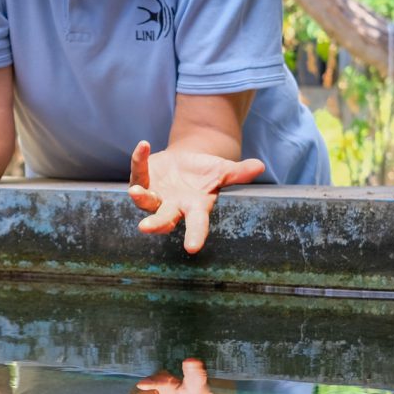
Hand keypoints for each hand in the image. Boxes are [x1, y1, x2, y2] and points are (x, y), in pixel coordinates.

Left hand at [127, 140, 265, 254]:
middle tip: (146, 228)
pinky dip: (139, 160)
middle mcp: (172, 207)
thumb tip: (260, 166)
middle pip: (163, 219)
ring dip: (139, 197)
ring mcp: (154, 195)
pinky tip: (144, 146)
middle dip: (155, 224)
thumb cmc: (206, 173)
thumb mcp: (223, 171)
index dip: (195, 235)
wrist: (186, 162)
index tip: (192, 248)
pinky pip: (138, 171)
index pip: (196, 225)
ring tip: (134, 191)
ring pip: (145, 200)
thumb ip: (239, 172)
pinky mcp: (142, 180)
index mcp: (194, 208)